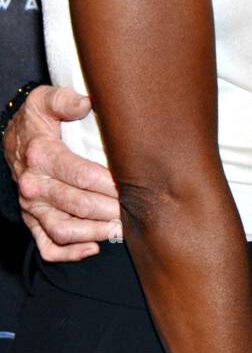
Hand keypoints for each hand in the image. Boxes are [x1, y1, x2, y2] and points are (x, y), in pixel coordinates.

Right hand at [4, 84, 120, 259]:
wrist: (13, 140)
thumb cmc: (37, 120)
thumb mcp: (44, 100)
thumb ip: (64, 99)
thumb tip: (86, 103)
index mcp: (41, 156)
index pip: (81, 175)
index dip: (109, 184)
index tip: (132, 185)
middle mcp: (33, 185)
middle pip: (78, 205)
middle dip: (110, 209)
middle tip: (136, 209)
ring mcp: (32, 207)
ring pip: (63, 230)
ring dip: (95, 233)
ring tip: (121, 229)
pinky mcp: (32, 220)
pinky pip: (47, 246)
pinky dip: (70, 253)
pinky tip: (94, 247)